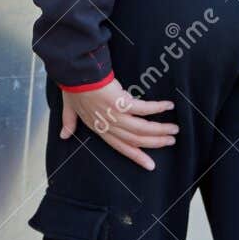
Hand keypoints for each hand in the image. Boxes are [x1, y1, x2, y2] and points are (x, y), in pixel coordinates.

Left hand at [60, 77, 177, 170]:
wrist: (76, 74)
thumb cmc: (73, 88)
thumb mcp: (69, 108)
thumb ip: (69, 122)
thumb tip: (63, 136)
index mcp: (99, 128)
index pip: (121, 147)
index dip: (136, 156)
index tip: (150, 165)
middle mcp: (109, 125)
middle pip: (136, 139)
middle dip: (155, 142)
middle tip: (171, 142)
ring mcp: (116, 115)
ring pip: (142, 129)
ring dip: (160, 130)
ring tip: (174, 129)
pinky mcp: (122, 102)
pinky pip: (144, 109)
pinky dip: (157, 108)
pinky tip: (168, 106)